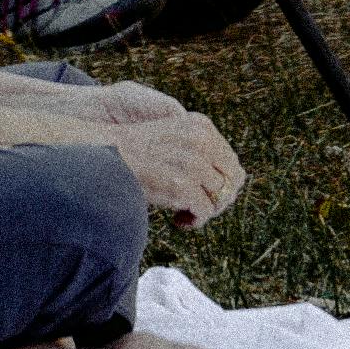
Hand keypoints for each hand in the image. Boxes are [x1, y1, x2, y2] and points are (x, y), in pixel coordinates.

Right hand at [100, 100, 246, 223]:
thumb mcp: (176, 138)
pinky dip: (193, 222)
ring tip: (185, 214)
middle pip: (232, 181)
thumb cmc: (141, 153)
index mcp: (201, 126)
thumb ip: (204, 150)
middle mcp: (201, 141)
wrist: (109, 157)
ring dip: (205, 212)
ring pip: (220, 199)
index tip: (205, 194)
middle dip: (219, 200)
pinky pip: (205, 213)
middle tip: (199, 208)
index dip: (223, 184)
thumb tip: (240, 177)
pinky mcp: (184, 185)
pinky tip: (177, 221)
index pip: (232, 162)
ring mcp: (193, 163)